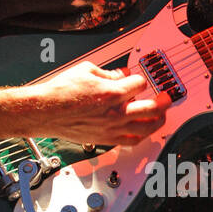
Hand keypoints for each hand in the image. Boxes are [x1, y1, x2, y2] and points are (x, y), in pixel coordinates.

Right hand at [31, 61, 167, 146]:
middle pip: (151, 108)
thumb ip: (109, 73)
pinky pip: (130, 141)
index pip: (139, 84)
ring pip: (145, 128)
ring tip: (161, 115)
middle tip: (166, 98)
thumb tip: (121, 74)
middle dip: (162, 102)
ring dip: (157, 121)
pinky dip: (141, 136)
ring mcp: (111, 128)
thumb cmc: (61, 92)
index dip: (140, 79)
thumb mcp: (86, 70)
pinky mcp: (105, 139)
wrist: (45, 111)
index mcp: (112, 92)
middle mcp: (115, 113)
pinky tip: (144, 132)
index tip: (138, 79)